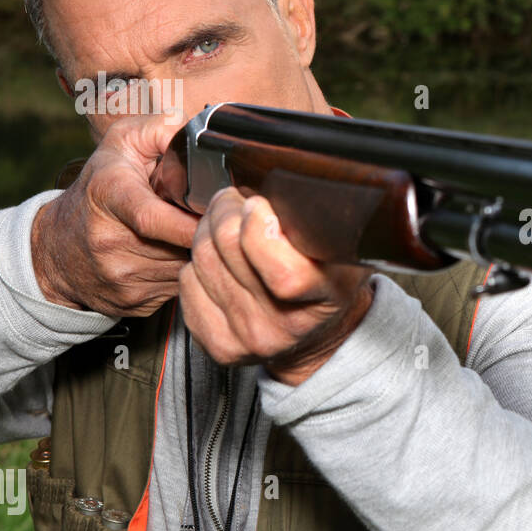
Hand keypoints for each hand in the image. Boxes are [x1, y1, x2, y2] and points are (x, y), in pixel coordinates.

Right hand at [31, 113, 198, 316]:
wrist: (55, 249)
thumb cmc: (99, 189)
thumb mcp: (122, 144)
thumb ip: (161, 131)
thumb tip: (202, 135)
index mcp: (109, 197)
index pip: (151, 217)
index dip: (188, 223)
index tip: (217, 218)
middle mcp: (110, 242)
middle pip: (180, 246)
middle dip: (205, 234)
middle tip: (217, 220)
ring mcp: (121, 278)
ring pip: (185, 270)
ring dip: (199, 255)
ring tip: (192, 234)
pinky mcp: (133, 304)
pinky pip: (178, 290)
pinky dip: (188, 274)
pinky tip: (177, 256)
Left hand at [180, 188, 374, 384]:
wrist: (314, 333)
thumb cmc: (328, 279)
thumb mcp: (345, 246)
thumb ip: (323, 220)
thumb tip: (284, 185)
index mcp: (327, 297)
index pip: (284, 272)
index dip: (261, 227)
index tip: (258, 204)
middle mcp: (285, 325)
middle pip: (227, 247)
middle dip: (227, 209)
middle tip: (236, 200)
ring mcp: (247, 338)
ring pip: (201, 258)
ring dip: (209, 231)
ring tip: (229, 227)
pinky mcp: (216, 344)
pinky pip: (186, 282)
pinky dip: (198, 264)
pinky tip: (221, 263)